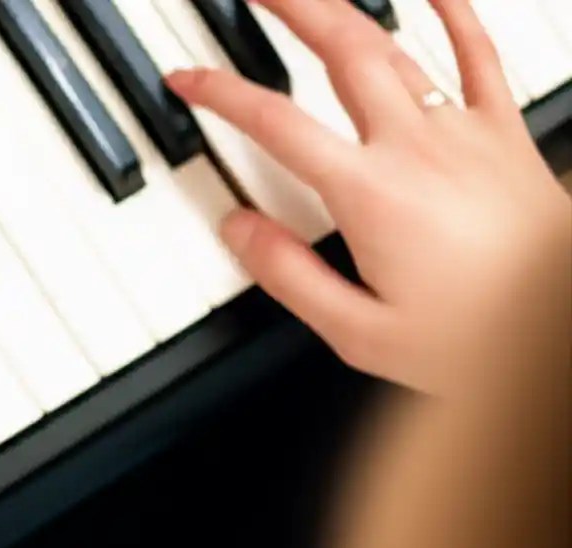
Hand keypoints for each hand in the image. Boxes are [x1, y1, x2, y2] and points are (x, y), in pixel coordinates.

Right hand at [167, 0, 570, 394]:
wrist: (563, 332)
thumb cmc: (477, 339)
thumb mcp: (361, 332)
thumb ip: (290, 276)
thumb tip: (238, 230)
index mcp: (369, 195)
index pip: (276, 125)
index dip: (220, 95)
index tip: (188, 80)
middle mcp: (413, 147)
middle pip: (340, 51)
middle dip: (289, 9)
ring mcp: (462, 131)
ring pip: (394, 45)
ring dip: (342, 9)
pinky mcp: (503, 133)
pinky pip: (478, 56)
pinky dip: (455, 13)